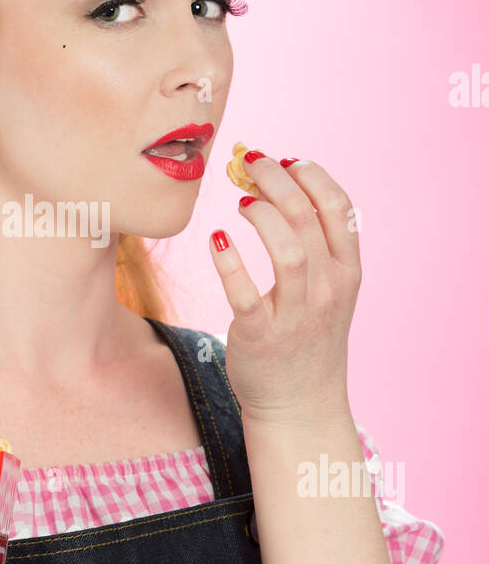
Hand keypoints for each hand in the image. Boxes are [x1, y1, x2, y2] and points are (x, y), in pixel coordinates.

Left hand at [209, 154, 361, 425]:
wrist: (300, 404)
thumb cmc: (307, 336)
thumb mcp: (328, 288)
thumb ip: (314, 243)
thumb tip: (278, 185)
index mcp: (347, 272)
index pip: (339, 208)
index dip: (313, 175)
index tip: (287, 159)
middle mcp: (327, 290)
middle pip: (307, 219)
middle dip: (278, 181)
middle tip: (250, 162)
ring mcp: (296, 315)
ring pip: (287, 252)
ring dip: (262, 216)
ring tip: (242, 201)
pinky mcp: (260, 336)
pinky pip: (244, 294)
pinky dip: (229, 263)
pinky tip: (216, 239)